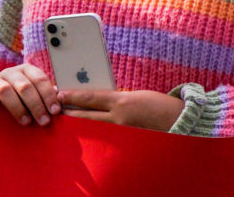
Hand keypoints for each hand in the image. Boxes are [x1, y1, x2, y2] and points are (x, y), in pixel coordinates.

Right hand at [0, 63, 63, 126]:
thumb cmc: (15, 98)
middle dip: (36, 105)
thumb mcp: (30, 95)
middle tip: (43, 121)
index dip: (49, 95)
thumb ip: (43, 95)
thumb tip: (61, 100)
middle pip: (25, 86)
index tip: (55, 111)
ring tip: (25, 122)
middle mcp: (10, 72)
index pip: (40, 80)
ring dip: (17, 107)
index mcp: (26, 71)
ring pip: (5, 89)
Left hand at [59, 88, 185, 129]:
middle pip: (86, 114)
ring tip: (65, 118)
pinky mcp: (123, 141)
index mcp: (123, 101)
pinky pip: (102, 135)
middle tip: (54, 106)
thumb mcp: (137, 96)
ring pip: (91, 126)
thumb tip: (98, 101)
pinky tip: (84, 131)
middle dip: (69, 110)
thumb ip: (118, 99)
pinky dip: (92, 131)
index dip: (73, 95)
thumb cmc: (160, 105)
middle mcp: (118, 117)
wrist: (178, 121)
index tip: (60, 92)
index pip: (91, 97)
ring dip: (77, 122)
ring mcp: (120, 131)